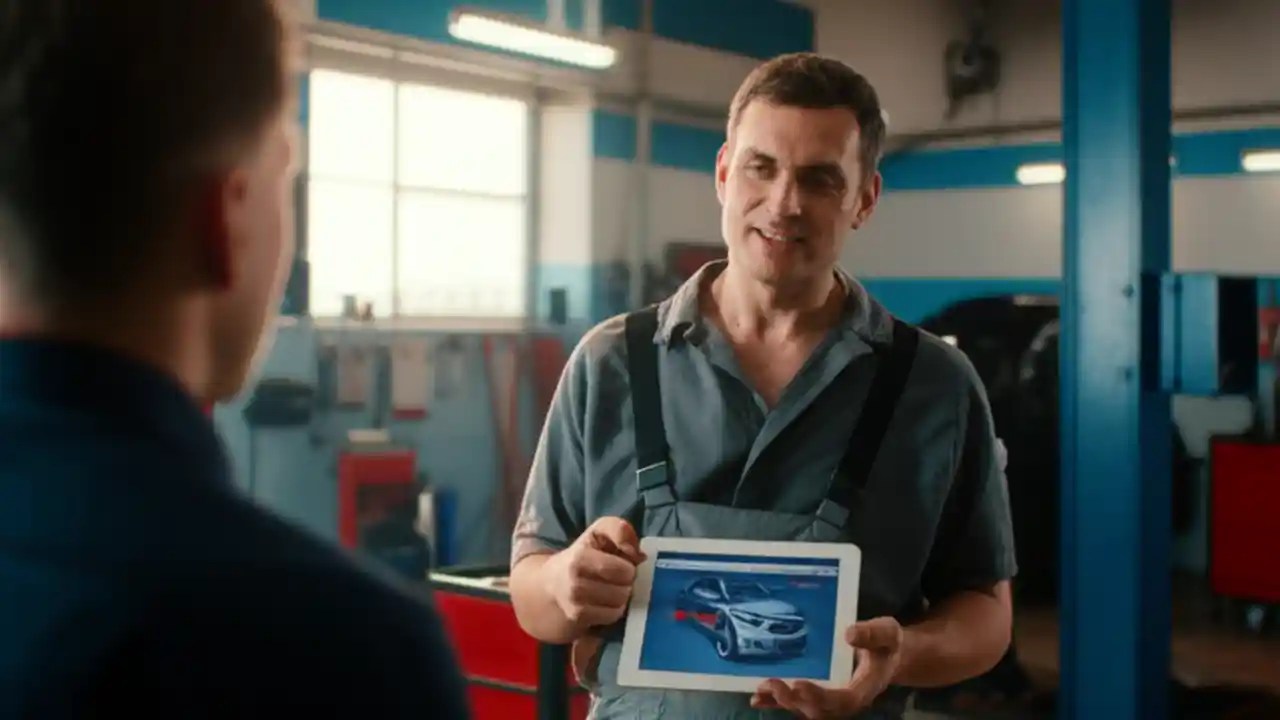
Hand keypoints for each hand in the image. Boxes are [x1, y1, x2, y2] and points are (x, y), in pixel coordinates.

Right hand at [544, 517, 645, 628]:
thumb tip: (639, 555)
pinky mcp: (578, 617)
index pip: (622, 569)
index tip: (623, 563)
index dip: (629, 566)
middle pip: (624, 587)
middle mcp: (574, 581)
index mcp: (580, 557)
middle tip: (620, 577)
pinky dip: (614, 609)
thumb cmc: (584, 552)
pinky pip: (613, 615)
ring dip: (622, 596)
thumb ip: (620, 531)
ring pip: (620, 603)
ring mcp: (575, 602)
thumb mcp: (600, 531)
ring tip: (614, 587)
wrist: (552, 581)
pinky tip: (607, 601)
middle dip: (627, 581)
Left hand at [751, 617, 904, 718]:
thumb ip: (873, 633)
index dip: (821, 697)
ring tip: (761, 690)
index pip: (844, 701)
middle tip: (775, 685)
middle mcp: (846, 699)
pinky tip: (758, 697)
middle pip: (820, 710)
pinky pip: (798, 702)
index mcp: (865, 688)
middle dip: (795, 701)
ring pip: (805, 709)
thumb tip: (849, 634)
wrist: (885, 653)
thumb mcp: (887, 632)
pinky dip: (777, 702)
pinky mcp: (818, 693)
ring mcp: (831, 699)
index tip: (800, 685)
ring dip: (782, 702)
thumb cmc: (886, 642)